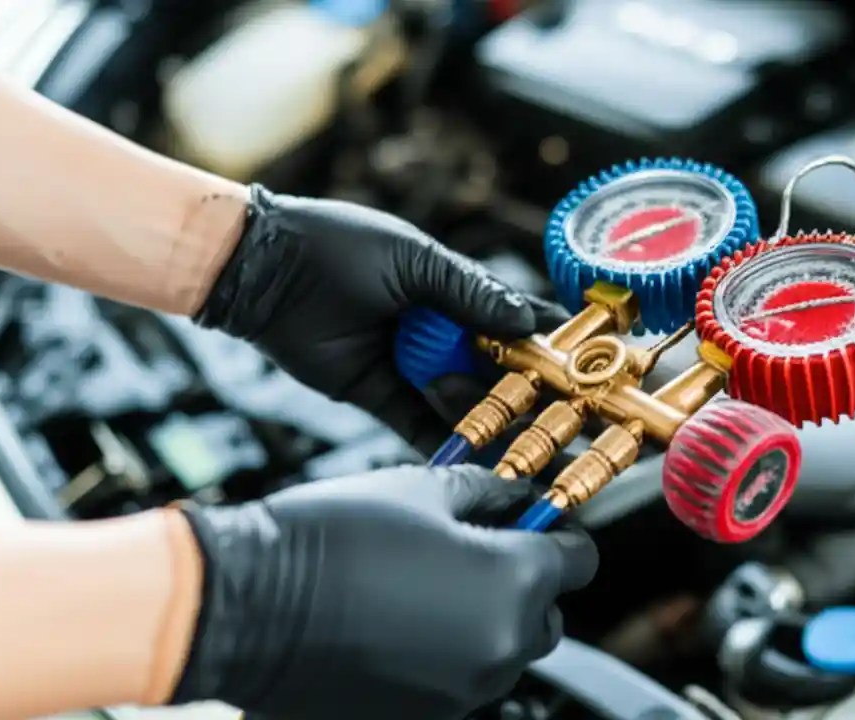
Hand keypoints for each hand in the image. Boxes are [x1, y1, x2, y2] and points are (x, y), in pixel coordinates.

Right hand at [170, 465, 597, 718]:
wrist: (248, 605)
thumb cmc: (333, 537)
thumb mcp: (422, 488)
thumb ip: (486, 493)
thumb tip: (516, 498)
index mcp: (514, 582)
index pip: (579, 559)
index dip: (559, 535)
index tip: (537, 524)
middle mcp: (501, 647)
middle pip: (546, 615)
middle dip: (525, 585)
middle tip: (478, 554)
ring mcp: (463, 691)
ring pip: (502, 652)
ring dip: (484, 622)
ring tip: (426, 589)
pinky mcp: (424, 717)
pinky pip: (457, 681)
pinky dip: (444, 657)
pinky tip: (398, 626)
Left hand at [194, 186, 568, 454]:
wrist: (264, 270)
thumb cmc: (339, 246)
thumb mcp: (414, 260)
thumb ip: (469, 291)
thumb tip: (528, 318)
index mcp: (455, 292)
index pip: (515, 321)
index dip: (551, 345)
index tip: (590, 367)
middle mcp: (439, 333)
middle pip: (498, 373)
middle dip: (533, 398)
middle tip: (573, 425)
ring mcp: (411, 366)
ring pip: (464, 403)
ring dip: (495, 424)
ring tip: (532, 449)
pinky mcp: (379, 395)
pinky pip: (419, 426)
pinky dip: (447, 444)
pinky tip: (480, 463)